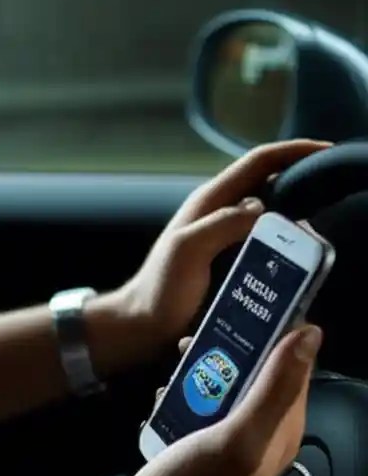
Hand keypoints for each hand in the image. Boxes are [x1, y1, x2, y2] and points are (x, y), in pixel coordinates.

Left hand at [112, 140, 331, 345]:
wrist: (145, 324)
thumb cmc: (159, 289)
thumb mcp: (187, 250)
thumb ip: (220, 224)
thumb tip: (262, 207)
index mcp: (210, 201)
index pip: (258, 162)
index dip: (294, 151)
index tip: (327, 150)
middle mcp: (222, 213)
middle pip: (273, 186)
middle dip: (303, 188)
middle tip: (329, 206)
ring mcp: (229, 237)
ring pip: (275, 217)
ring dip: (298, 224)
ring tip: (318, 242)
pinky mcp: (234, 260)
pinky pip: (269, 245)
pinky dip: (287, 248)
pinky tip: (300, 263)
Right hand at [113, 325, 322, 475]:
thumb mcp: (237, 438)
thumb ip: (274, 388)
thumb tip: (308, 337)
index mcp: (282, 431)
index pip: (295, 368)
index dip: (278, 336)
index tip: (251, 310)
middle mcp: (262, 436)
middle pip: (257, 376)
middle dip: (230, 352)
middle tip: (198, 339)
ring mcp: (230, 445)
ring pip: (224, 390)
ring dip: (201, 374)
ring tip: (176, 369)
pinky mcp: (201, 450)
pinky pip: (199, 411)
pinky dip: (183, 398)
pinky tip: (164, 401)